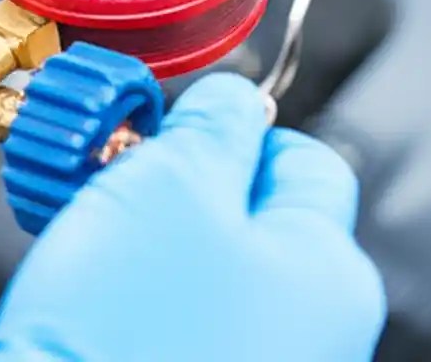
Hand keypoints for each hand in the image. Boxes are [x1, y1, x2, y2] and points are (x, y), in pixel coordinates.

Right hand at [0, 73, 386, 361]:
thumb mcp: (172, 181)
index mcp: (330, 270)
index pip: (301, 156)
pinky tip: (100, 301)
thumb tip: (229, 98)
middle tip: (123, 187)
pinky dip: (141, 300)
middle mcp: (316, 331)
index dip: (229, 130)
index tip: (176, 131)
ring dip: (153, 243)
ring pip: (210, 268)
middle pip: (252, 216)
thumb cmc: (124, 330)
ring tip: (101, 247)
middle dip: (181, 190)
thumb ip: (215, 123)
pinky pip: (182, 321)